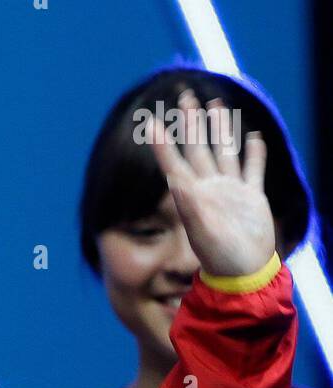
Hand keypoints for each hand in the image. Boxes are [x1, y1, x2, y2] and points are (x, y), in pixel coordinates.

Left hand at [148, 88, 274, 278]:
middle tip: (184, 95)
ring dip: (220, 128)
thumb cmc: (220, 258)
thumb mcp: (201, 232)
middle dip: (191, 122)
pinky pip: (253, 169)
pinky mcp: (252, 197)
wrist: (244, 275)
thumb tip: (173, 179)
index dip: (162, 142)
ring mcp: (232, 191)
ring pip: (224, 151)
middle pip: (198, 148)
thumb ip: (189, 206)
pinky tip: (254, 137)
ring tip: (216, 105)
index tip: (151, 120)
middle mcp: (210, 189)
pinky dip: (255, 154)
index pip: (173, 162)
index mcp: (193, 196)